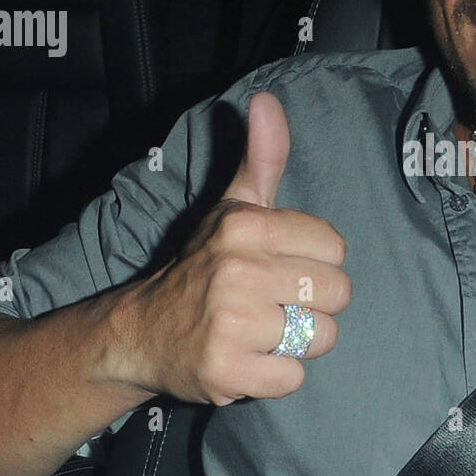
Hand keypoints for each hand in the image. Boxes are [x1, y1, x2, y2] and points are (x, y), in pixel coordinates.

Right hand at [119, 91, 350, 405]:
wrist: (139, 333)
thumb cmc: (202, 265)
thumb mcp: (232, 205)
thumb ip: (262, 157)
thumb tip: (267, 99)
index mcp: (244, 226)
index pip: (335, 249)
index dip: (315, 262)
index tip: (281, 267)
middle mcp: (236, 271)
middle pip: (337, 294)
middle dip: (313, 304)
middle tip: (273, 304)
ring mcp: (230, 324)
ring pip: (321, 337)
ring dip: (298, 341)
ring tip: (261, 331)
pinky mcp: (228, 372)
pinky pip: (295, 376)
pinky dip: (277, 375)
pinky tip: (249, 358)